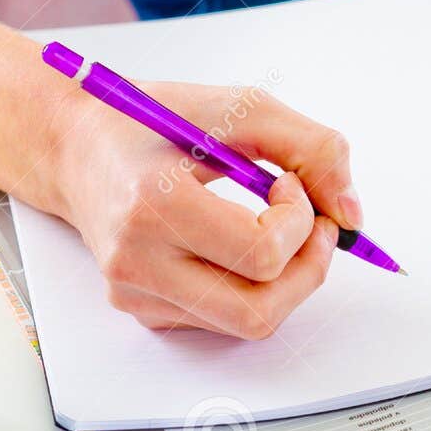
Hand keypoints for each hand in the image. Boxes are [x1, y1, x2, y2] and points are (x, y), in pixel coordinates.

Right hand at [57, 82, 361, 337]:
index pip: (261, 254)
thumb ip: (312, 148)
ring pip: (248, 322)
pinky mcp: (142, 311)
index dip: (300, 221)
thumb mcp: (240, 108)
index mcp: (152, 205)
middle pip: (259, 311)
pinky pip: (224, 320)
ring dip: (285, 280)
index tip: (289, 182)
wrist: (76, 146)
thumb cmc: (154, 121)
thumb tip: (354, 215)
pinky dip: (251, 286)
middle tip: (314, 227)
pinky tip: (234, 244)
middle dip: (309, 271)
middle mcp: (136, 263)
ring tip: (275, 229)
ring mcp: (136, 295)